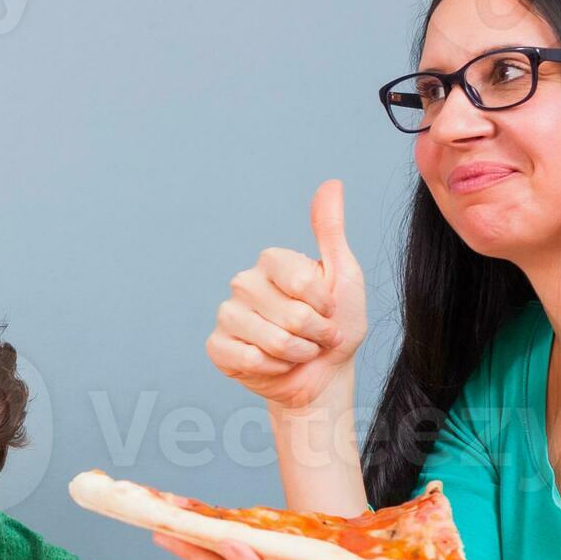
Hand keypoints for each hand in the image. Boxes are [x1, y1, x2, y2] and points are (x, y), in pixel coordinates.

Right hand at [209, 179, 368, 412]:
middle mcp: (245, 283)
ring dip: (298, 353)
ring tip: (300, 351)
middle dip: (314, 334)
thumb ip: (331, 231)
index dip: (324, 304)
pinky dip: (274, 368)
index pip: (302, 281)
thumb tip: (332, 184)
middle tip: (317, 336)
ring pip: (270, 339)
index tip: (329, 310)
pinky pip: (249, 358)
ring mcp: (228, 314)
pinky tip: (276, 365)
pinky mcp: (217, 346)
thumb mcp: (343, 276)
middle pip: (290, 314)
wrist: (323, 375)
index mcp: (272, 263)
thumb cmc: (336, 325)